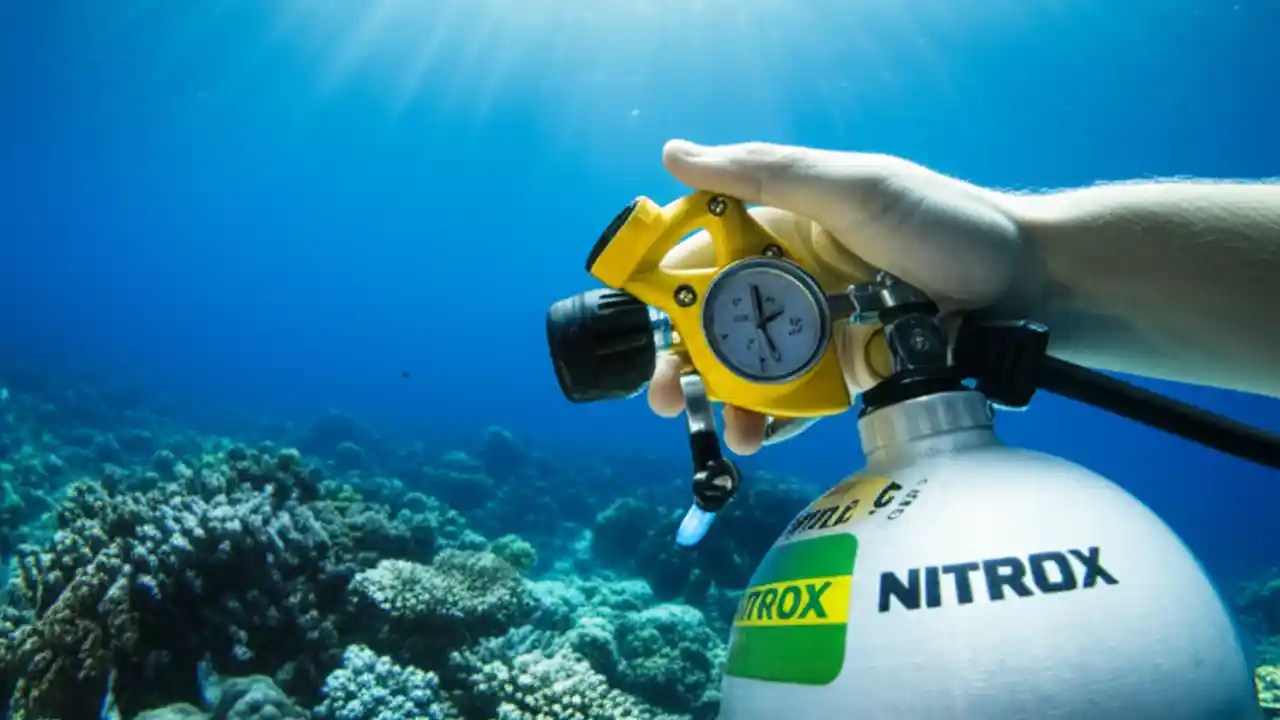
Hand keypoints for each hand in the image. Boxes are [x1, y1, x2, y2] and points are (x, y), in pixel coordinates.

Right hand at [647, 139, 1035, 454]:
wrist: (1026, 290)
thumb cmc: (944, 224)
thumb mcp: (852, 188)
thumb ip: (764, 173)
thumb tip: (674, 156)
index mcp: (783, 227)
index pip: (704, 252)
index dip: (665, 284)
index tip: (640, 316)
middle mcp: (792, 279)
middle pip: (716, 323)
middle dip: (682, 360)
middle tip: (664, 395)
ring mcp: (818, 330)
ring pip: (749, 369)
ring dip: (721, 399)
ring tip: (714, 424)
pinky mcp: (845, 374)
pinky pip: (795, 401)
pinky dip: (770, 420)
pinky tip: (755, 437)